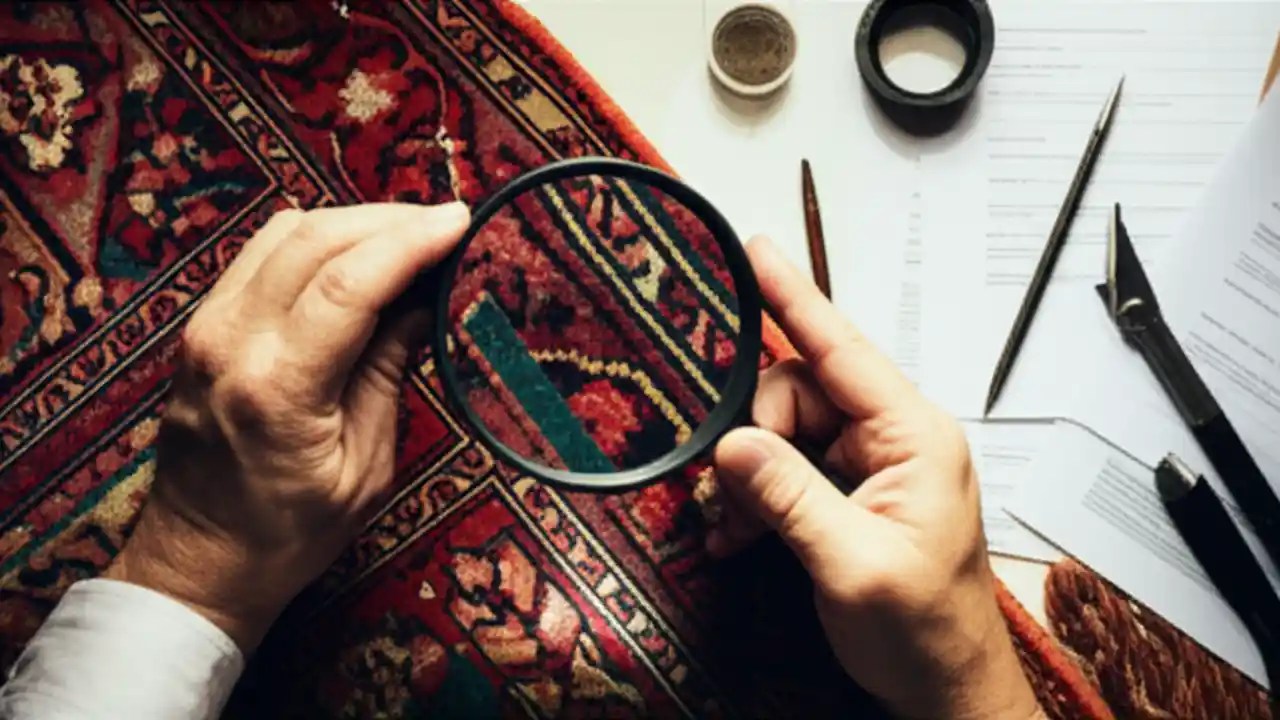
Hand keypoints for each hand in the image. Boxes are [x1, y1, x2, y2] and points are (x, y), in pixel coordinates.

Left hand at [105, 202, 469, 650]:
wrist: (199, 560)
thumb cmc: (289, 534)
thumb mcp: (365, 469)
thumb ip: (387, 373)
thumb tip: (426, 301)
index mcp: (278, 389)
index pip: (348, 282)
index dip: (410, 241)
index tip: (462, 221)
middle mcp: (230, 342)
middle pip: (315, 238)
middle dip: (389, 219)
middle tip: (447, 223)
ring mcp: (205, 327)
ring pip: (284, 232)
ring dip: (353, 222)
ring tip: (410, 235)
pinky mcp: (201, 325)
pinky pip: (262, 253)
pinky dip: (317, 239)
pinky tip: (358, 254)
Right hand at [711, 237, 1040, 719]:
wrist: (944, 686)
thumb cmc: (926, 632)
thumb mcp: (851, 565)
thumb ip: (789, 497)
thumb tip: (734, 444)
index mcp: (916, 438)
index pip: (844, 350)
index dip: (795, 297)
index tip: (757, 250)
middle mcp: (896, 439)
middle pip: (797, 394)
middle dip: (751, 436)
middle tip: (724, 490)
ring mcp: (873, 465)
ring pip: (784, 432)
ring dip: (748, 475)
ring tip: (733, 527)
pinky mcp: (851, 491)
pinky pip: (789, 468)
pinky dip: (757, 496)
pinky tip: (740, 531)